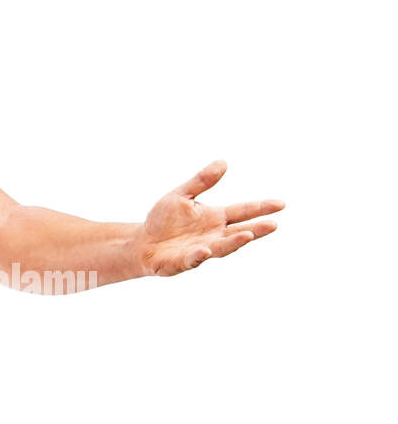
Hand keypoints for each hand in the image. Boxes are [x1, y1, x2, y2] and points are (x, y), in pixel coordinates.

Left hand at [132, 159, 283, 276]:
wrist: (143, 241)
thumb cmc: (164, 220)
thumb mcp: (182, 195)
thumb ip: (202, 181)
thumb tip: (224, 162)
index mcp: (215, 218)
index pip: (242, 211)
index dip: (261, 208)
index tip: (281, 204)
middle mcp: (213, 235)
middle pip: (239, 232)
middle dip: (255, 229)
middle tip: (273, 224)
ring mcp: (201, 249)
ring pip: (221, 247)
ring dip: (234, 242)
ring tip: (247, 235)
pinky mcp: (183, 261)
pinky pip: (193, 259)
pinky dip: (199, 255)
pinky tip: (205, 250)